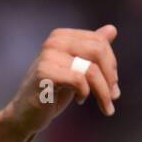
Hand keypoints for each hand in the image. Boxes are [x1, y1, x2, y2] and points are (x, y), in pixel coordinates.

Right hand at [0, 24, 119, 133]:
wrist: (27, 113)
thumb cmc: (54, 90)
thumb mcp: (77, 69)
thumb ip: (93, 50)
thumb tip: (112, 28)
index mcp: (62, 36)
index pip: (99, 42)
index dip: (112, 64)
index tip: (113, 84)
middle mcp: (54, 41)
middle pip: (98, 51)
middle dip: (110, 77)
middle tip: (114, 96)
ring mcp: (48, 56)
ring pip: (90, 69)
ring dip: (103, 92)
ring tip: (106, 107)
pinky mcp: (44, 73)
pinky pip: (78, 80)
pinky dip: (85, 93)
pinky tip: (80, 100)